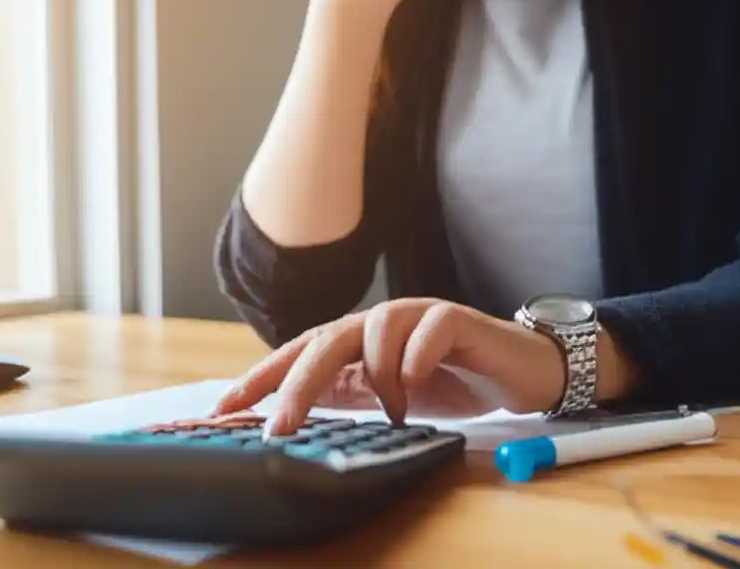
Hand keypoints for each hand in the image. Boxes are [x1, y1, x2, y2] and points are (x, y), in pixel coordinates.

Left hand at [214, 298, 566, 435]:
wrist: (516, 371)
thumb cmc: (451, 380)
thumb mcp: (388, 396)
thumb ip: (346, 394)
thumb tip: (290, 414)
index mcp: (359, 340)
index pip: (300, 352)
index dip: (261, 378)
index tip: (223, 408)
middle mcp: (381, 322)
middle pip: (326, 338)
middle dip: (298, 382)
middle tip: (280, 425)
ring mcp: (418, 315)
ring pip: (375, 327)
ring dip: (375, 373)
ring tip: (392, 410)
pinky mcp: (456, 318)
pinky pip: (429, 328)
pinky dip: (417, 355)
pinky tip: (419, 382)